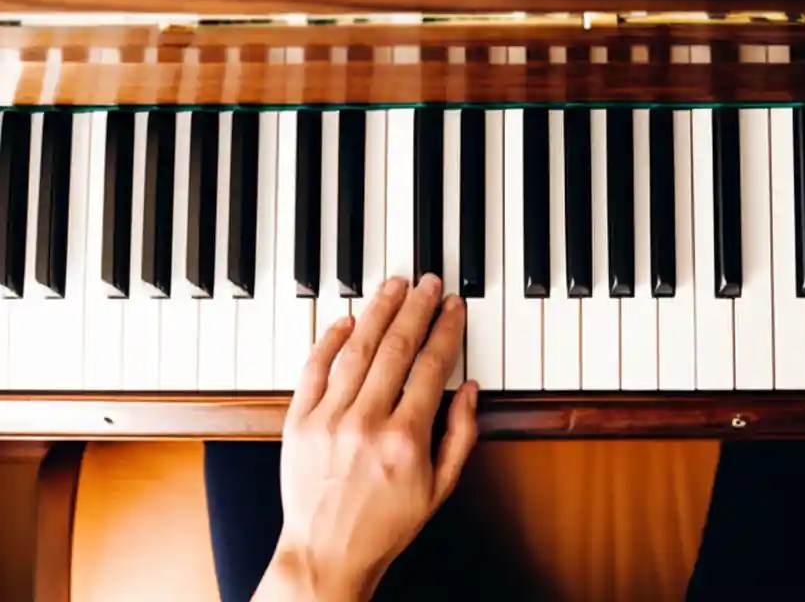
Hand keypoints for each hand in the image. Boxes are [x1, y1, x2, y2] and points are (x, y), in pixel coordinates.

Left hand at [255, 275, 479, 601]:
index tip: (453, 308)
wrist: (326, 553)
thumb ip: (461, 436)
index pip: (432, 366)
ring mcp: (329, 419)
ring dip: (378, 312)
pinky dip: (330, 340)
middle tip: (428, 284)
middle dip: (416, 308)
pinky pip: (314, 369)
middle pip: (396, 348)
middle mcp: (366, 423)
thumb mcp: (441, 488)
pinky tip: (348, 319)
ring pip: (357, 349)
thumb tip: (472, 390)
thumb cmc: (385, 525)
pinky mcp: (298, 421)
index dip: (446, 330)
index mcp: (406, 440)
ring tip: (393, 287)